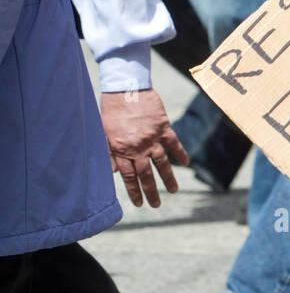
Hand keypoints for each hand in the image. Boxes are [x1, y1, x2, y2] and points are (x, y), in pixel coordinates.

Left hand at [100, 88, 189, 207]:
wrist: (125, 87)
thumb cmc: (110, 110)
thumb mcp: (102, 133)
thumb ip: (107, 154)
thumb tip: (114, 172)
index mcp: (121, 150)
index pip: (129, 177)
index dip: (134, 191)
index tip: (139, 203)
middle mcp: (138, 147)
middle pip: (146, 174)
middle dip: (151, 191)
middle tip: (156, 204)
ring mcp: (152, 138)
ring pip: (162, 163)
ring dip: (168, 178)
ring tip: (173, 191)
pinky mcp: (163, 127)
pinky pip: (174, 143)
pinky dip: (180, 153)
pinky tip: (185, 163)